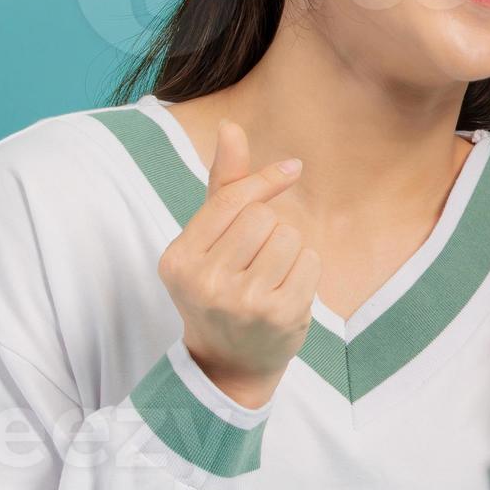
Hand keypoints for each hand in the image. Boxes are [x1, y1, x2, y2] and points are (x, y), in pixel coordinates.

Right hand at [158, 121, 319, 407]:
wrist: (230, 363)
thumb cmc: (220, 287)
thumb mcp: (209, 240)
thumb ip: (222, 185)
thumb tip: (231, 126)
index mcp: (178, 259)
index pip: (232, 199)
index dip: (265, 181)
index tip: (292, 170)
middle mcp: (203, 282)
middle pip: (263, 217)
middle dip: (272, 228)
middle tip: (258, 259)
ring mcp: (241, 303)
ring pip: (289, 237)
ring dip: (291, 250)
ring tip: (271, 277)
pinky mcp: (278, 317)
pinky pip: (310, 263)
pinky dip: (307, 270)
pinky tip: (287, 293)